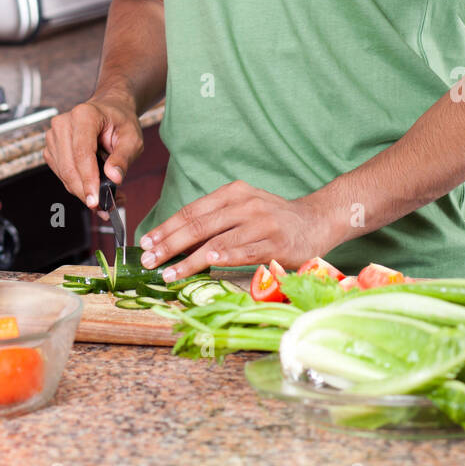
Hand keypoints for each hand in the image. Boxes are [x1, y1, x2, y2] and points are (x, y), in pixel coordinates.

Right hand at [43, 94, 142, 211]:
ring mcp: (54, 136)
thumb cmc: (120, 121)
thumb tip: (114, 178)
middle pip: (70, 167)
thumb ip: (124, 157)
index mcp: (84, 115)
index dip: (88, 179)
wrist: (109, 110)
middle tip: (104, 208)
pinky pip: (62, 175)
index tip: (96, 200)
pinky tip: (92, 186)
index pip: (82, 153)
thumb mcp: (132, 137)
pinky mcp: (52, 148)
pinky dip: (76, 186)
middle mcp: (64, 124)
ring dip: (82, 191)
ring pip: (64, 175)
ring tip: (105, 199)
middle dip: (86, 192)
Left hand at [138, 181, 332, 280]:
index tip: (147, 242)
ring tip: (169, 273)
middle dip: (169, 244)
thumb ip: (217, 219)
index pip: (192, 211)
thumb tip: (177, 240)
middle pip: (199, 225)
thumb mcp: (244, 207)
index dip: (167, 227)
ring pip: (216, 241)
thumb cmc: (274, 218)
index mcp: (234, 192)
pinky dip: (223, 258)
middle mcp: (245, 204)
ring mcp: (261, 223)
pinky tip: (206, 264)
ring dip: (189, 259)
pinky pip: (244, 251)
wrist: (316, 220)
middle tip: (149, 260)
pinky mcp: (275, 243)